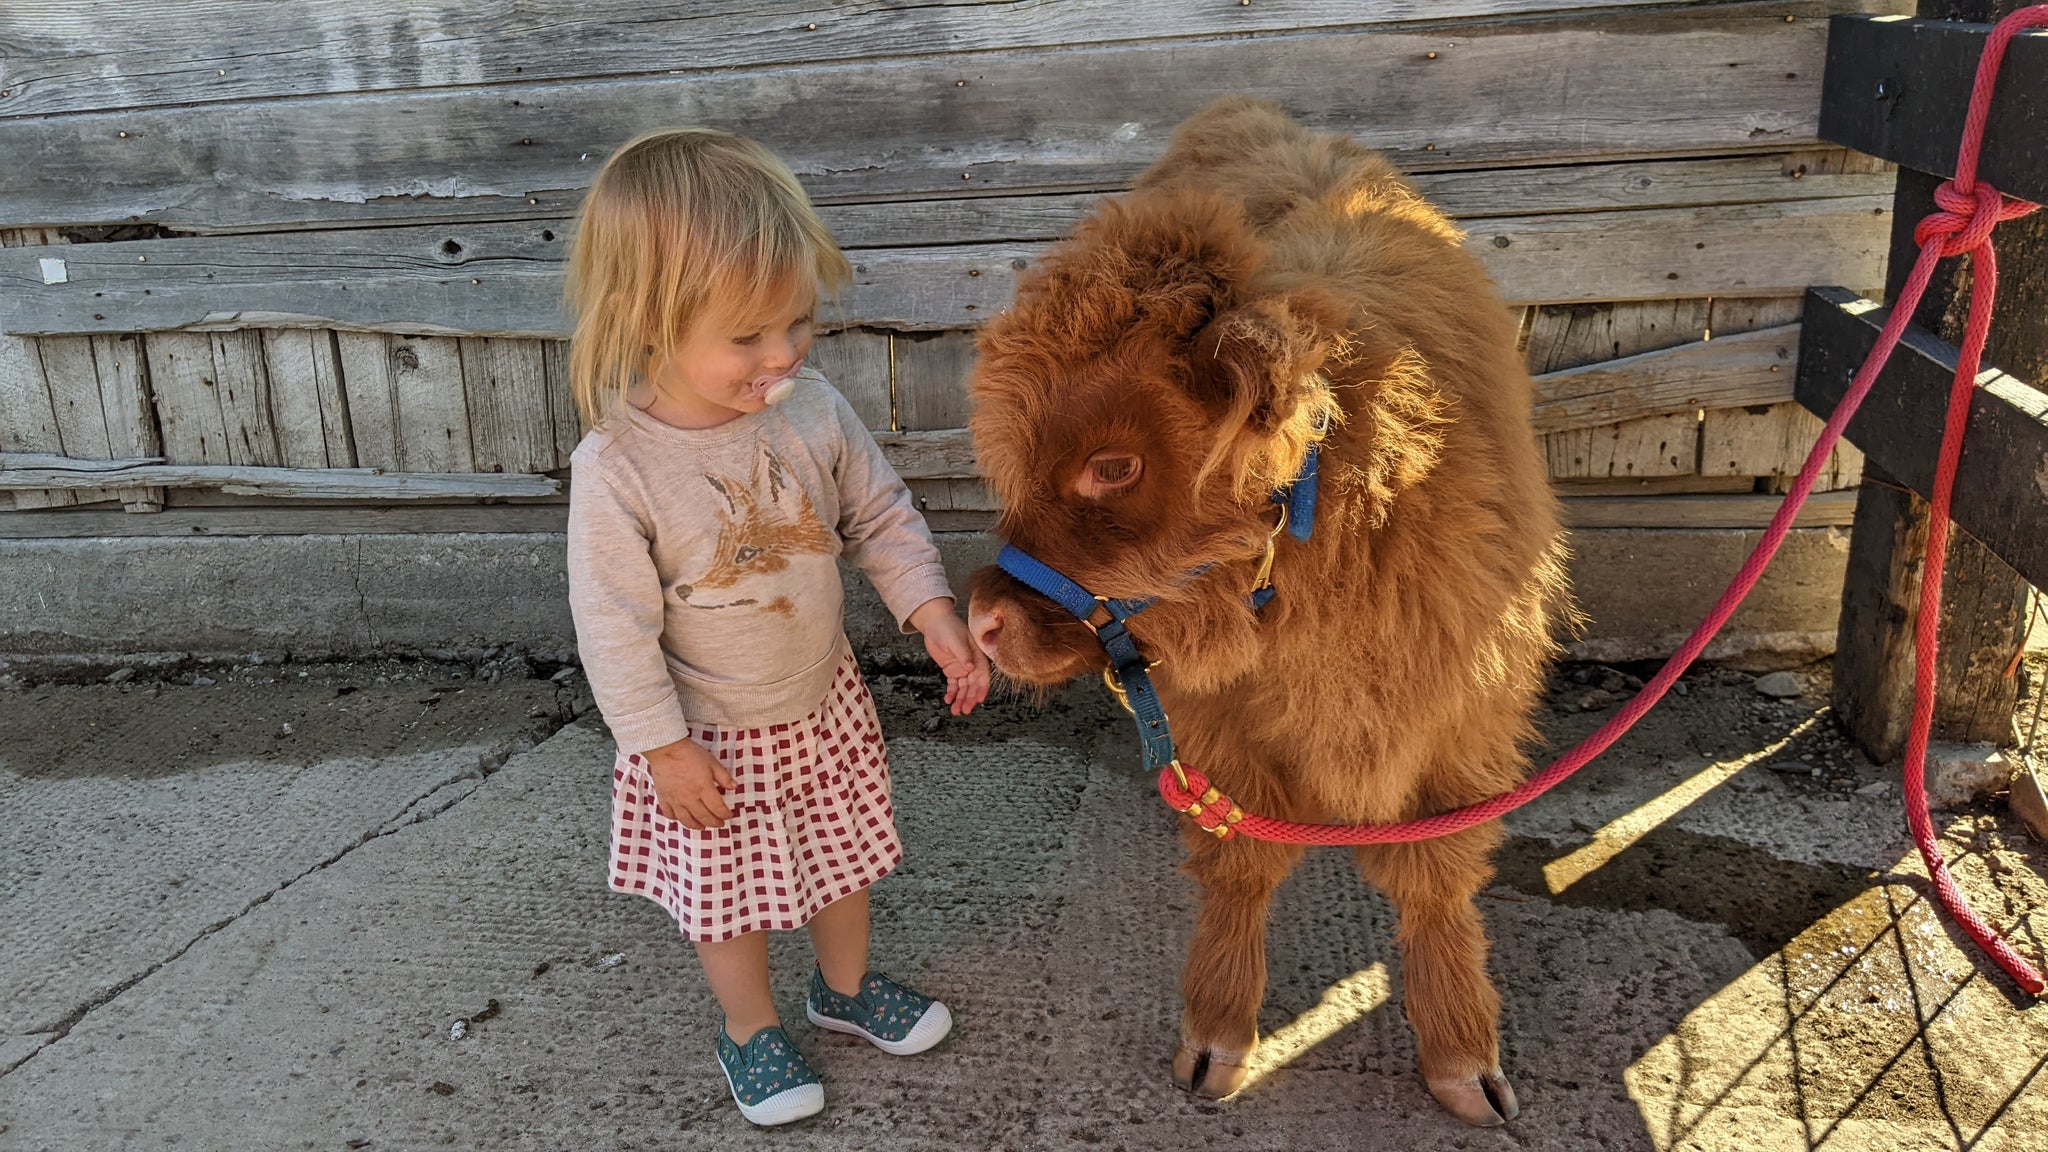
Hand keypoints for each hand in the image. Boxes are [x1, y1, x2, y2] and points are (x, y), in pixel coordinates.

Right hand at [640, 737, 737, 829]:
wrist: (666, 748)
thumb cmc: (689, 753)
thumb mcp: (712, 762)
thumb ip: (724, 776)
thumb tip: (734, 787)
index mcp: (704, 788)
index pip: (718, 808)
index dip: (725, 814)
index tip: (728, 815)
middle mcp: (690, 798)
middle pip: (704, 817)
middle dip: (714, 823)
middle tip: (719, 824)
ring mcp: (676, 800)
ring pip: (687, 821)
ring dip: (697, 826)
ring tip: (703, 826)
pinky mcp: (664, 798)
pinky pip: (670, 814)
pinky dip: (677, 819)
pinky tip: (682, 817)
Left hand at [909, 597, 989, 715]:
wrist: (935, 623)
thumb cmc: (949, 627)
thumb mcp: (956, 640)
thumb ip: (964, 654)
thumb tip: (971, 668)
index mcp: (978, 656)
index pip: (983, 675)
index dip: (982, 688)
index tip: (979, 700)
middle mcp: (972, 665)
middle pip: (973, 685)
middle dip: (969, 698)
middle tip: (964, 710)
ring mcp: (962, 668)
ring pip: (963, 688)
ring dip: (960, 699)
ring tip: (955, 711)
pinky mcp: (952, 670)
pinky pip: (953, 685)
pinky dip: (951, 693)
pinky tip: (948, 700)